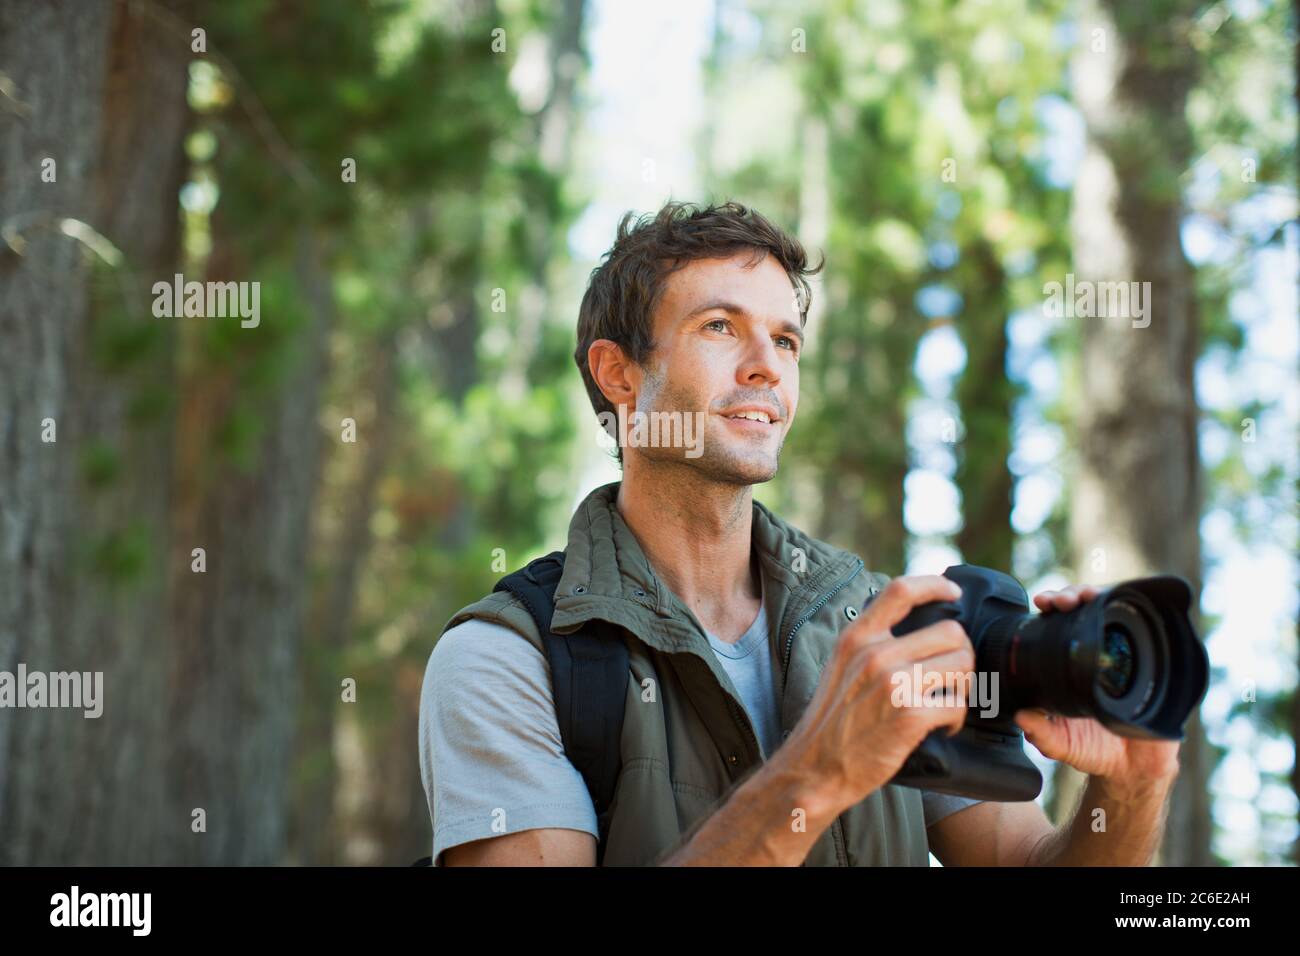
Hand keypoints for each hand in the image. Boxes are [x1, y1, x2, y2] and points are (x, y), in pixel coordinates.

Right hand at [782, 575, 975, 813]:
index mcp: (857, 637)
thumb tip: (912, 630)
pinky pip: (957, 705)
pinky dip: (956, 720)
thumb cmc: (830, 722)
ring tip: (947, 703)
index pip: (901, 590)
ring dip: (964, 687)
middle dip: (962, 656)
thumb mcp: (840, 666)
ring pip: (962, 666)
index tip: (954, 593)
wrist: (815, 767)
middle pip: (951, 633)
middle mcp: (876, 654)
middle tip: (953, 677)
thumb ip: (871, 644)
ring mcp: (894, 684)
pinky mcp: (909, 716)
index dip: (935, 585)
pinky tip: (941, 728)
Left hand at [1014, 584, 1179, 784]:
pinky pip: (1144, 633)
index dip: (1050, 609)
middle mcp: (1094, 656)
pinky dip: (1135, 614)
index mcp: (1067, 666)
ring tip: (1088, 595)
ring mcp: (1123, 657)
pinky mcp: (1150, 665)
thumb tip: (1021, 717)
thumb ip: (1042, 734)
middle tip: (1062, 599)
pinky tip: (1125, 606)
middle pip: (1082, 611)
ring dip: (1099, 597)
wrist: (1136, 769)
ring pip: (1111, 614)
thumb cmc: (1095, 750)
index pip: (1056, 625)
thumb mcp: (1063, 745)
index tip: (1042, 602)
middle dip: (1071, 595)